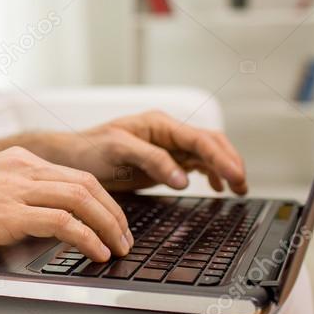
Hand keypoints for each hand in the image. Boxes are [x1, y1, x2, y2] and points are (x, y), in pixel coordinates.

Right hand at [0, 147, 130, 262]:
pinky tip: (96, 253)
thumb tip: (49, 224)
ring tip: (119, 248)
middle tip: (126, 238)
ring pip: (82, 199)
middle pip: (86, 184)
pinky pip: (62, 222)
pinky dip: (87, 238)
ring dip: (108, 226)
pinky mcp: (7, 214)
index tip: (114, 222)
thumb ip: (17, 198)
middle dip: (114, 214)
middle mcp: (19, 168)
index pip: (75, 176)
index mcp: (16, 161)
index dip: (103, 200)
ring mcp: (13, 188)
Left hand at [47, 110, 247, 194]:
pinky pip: (194, 164)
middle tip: (243, 185)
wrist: (70, 158)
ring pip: (206, 154)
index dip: (221, 158)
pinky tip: (215, 187)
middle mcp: (166, 132)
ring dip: (224, 169)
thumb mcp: (118, 151)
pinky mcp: (162, 161)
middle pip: (210, 143)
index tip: (235, 176)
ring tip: (238, 189)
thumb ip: (152, 160)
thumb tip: (184, 177)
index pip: (200, 139)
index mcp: (159, 124)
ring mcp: (166, 146)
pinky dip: (209, 174)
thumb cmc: (90, 150)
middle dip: (230, 162)